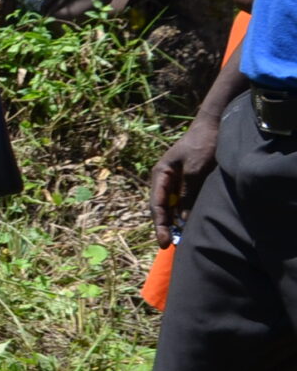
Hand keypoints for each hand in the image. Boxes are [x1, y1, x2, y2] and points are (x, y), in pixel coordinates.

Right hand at [149, 120, 217, 245]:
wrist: (214, 126)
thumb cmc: (202, 144)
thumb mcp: (195, 169)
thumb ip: (188, 193)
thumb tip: (183, 219)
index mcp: (160, 174)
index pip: (157, 204)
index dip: (159, 224)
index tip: (163, 241)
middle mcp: (164, 178)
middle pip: (160, 207)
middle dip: (163, 226)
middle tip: (167, 245)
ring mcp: (174, 180)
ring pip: (170, 205)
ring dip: (172, 221)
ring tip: (175, 239)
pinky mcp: (186, 181)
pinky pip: (180, 201)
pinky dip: (182, 213)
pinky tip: (185, 223)